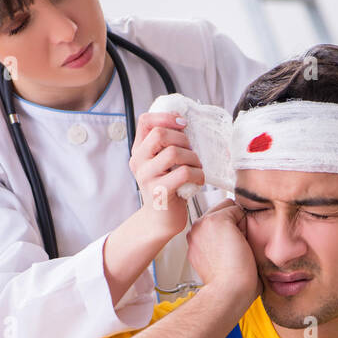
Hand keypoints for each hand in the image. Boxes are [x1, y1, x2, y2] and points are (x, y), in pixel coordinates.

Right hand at [129, 111, 203, 238]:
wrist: (162, 220)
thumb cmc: (168, 187)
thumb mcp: (162, 163)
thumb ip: (166, 144)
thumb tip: (185, 122)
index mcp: (139, 151)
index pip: (145, 121)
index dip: (166, 117)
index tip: (183, 124)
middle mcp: (139, 162)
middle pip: (160, 134)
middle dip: (183, 139)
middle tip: (191, 152)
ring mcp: (147, 177)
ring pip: (174, 152)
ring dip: (193, 157)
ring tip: (196, 167)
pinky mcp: (159, 192)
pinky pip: (184, 172)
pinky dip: (198, 174)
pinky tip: (198, 179)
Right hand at [186, 199, 260, 311]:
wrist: (228, 293)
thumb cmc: (231, 287)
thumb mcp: (224, 262)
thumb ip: (226, 244)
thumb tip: (242, 238)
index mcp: (196, 241)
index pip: (217, 221)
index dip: (231, 232)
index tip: (233, 252)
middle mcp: (196, 232)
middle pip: (223, 211)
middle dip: (235, 225)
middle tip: (236, 252)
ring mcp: (203, 224)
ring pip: (231, 208)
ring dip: (240, 225)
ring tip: (238, 249)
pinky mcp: (216, 221)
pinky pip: (239, 210)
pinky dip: (246, 225)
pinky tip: (240, 246)